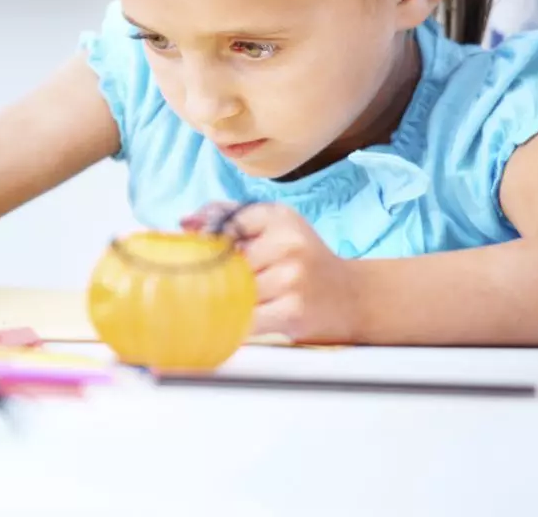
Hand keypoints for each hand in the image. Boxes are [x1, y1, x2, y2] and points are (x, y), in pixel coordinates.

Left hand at [183, 202, 362, 343]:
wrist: (353, 297)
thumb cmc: (303, 260)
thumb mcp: (275, 227)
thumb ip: (230, 218)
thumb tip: (185, 222)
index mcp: (279, 217)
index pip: (226, 224)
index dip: (208, 242)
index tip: (200, 253)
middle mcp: (288, 243)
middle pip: (226, 260)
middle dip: (218, 274)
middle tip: (216, 282)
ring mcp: (291, 278)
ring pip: (233, 289)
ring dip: (228, 300)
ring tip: (236, 301)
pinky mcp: (292, 310)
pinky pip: (245, 317)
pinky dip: (236, 321)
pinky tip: (239, 319)